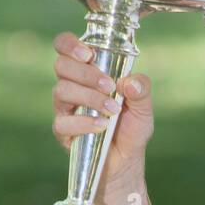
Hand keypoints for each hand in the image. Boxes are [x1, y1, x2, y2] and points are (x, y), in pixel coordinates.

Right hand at [52, 30, 153, 191]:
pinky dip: (83, 122)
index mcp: (88, 71)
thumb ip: (142, 89)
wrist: (126, 160)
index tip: (88, 54)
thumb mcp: (144, 107)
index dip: (70, 44)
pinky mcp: (62, 130)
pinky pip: (62, 121)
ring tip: (112, 109)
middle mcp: (72, 86)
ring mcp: (64, 108)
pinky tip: (101, 126)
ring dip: (89, 97)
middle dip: (86, 74)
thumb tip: (129, 81)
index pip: (65, 46)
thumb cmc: (132, 128)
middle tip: (109, 86)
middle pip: (61, 66)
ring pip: (61, 90)